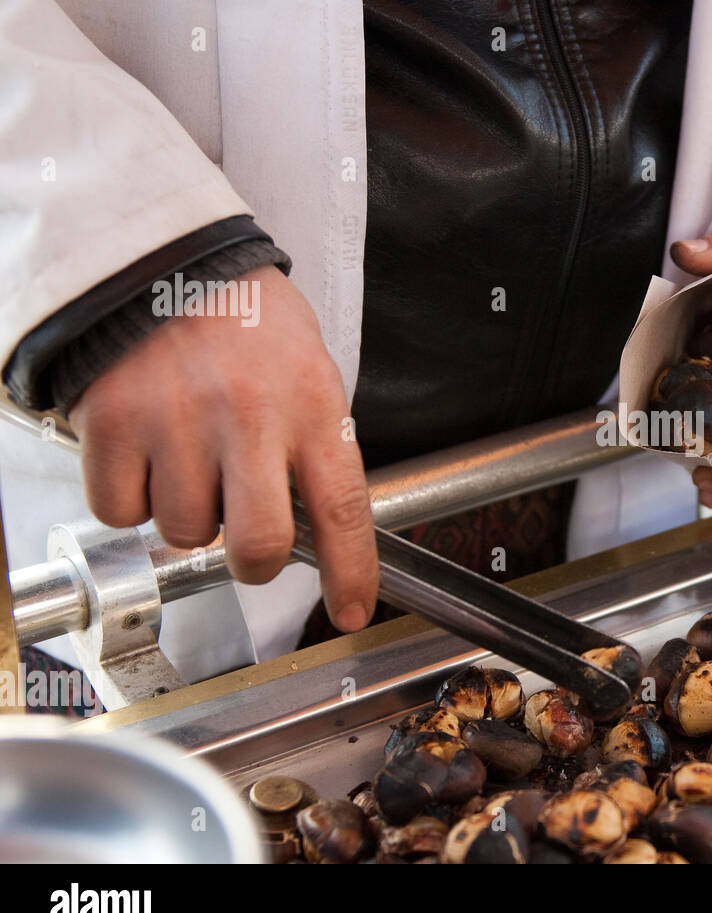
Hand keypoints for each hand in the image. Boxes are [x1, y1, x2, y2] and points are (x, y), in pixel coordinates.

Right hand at [69, 265, 378, 631]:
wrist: (163, 259)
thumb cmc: (245, 318)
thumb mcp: (309, 369)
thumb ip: (316, 444)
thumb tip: (319, 527)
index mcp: (312, 404)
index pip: (343, 509)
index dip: (351, 572)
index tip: (353, 609)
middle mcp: (249, 416)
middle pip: (259, 543)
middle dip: (255, 562)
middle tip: (247, 540)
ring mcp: (178, 421)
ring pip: (186, 533)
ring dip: (190, 516)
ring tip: (190, 458)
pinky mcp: (114, 423)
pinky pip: (121, 510)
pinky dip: (131, 499)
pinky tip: (147, 453)